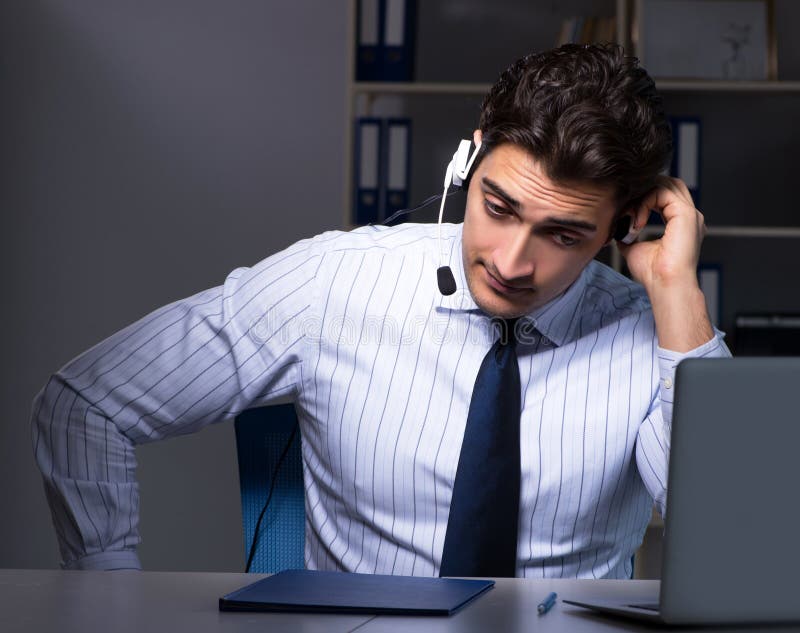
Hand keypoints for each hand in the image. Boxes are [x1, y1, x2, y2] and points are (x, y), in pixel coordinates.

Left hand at [617, 177, 705, 291]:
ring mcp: (690, 214)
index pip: (664, 194)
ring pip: (665, 184)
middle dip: (643, 191)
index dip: (642, 197)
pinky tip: (638, 222)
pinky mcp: (686, 214)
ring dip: (642, 196)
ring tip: (632, 218)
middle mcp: (688, 216)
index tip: (625, 215)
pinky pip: (662, 192)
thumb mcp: (634, 248)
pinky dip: (645, 202)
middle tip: (627, 209)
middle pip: (667, 183)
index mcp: (680, 223)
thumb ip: (628, 233)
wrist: (665, 285)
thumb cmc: (653, 274)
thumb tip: (617, 227)